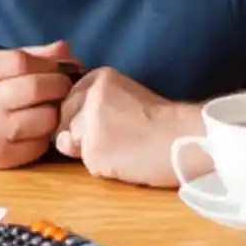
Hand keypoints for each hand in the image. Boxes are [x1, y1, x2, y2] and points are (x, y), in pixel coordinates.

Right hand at [0, 41, 78, 169]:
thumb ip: (23, 57)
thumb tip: (64, 49)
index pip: (20, 60)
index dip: (48, 63)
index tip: (59, 67)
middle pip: (36, 87)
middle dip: (59, 85)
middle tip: (62, 88)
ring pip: (45, 117)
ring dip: (54, 113)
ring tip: (48, 110)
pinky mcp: (1, 157)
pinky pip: (40, 143)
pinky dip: (44, 136)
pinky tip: (35, 132)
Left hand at [55, 67, 200, 186]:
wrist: (185, 140)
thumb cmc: (159, 123)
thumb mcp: (124, 98)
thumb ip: (90, 107)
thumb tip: (60, 138)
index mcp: (98, 78)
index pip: (68, 100)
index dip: (86, 117)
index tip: (114, 120)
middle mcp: (89, 96)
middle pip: (63, 121)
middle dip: (83, 134)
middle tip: (120, 135)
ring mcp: (89, 123)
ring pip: (71, 143)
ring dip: (92, 150)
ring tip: (124, 146)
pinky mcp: (93, 151)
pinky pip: (87, 164)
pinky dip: (104, 167)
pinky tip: (126, 159)